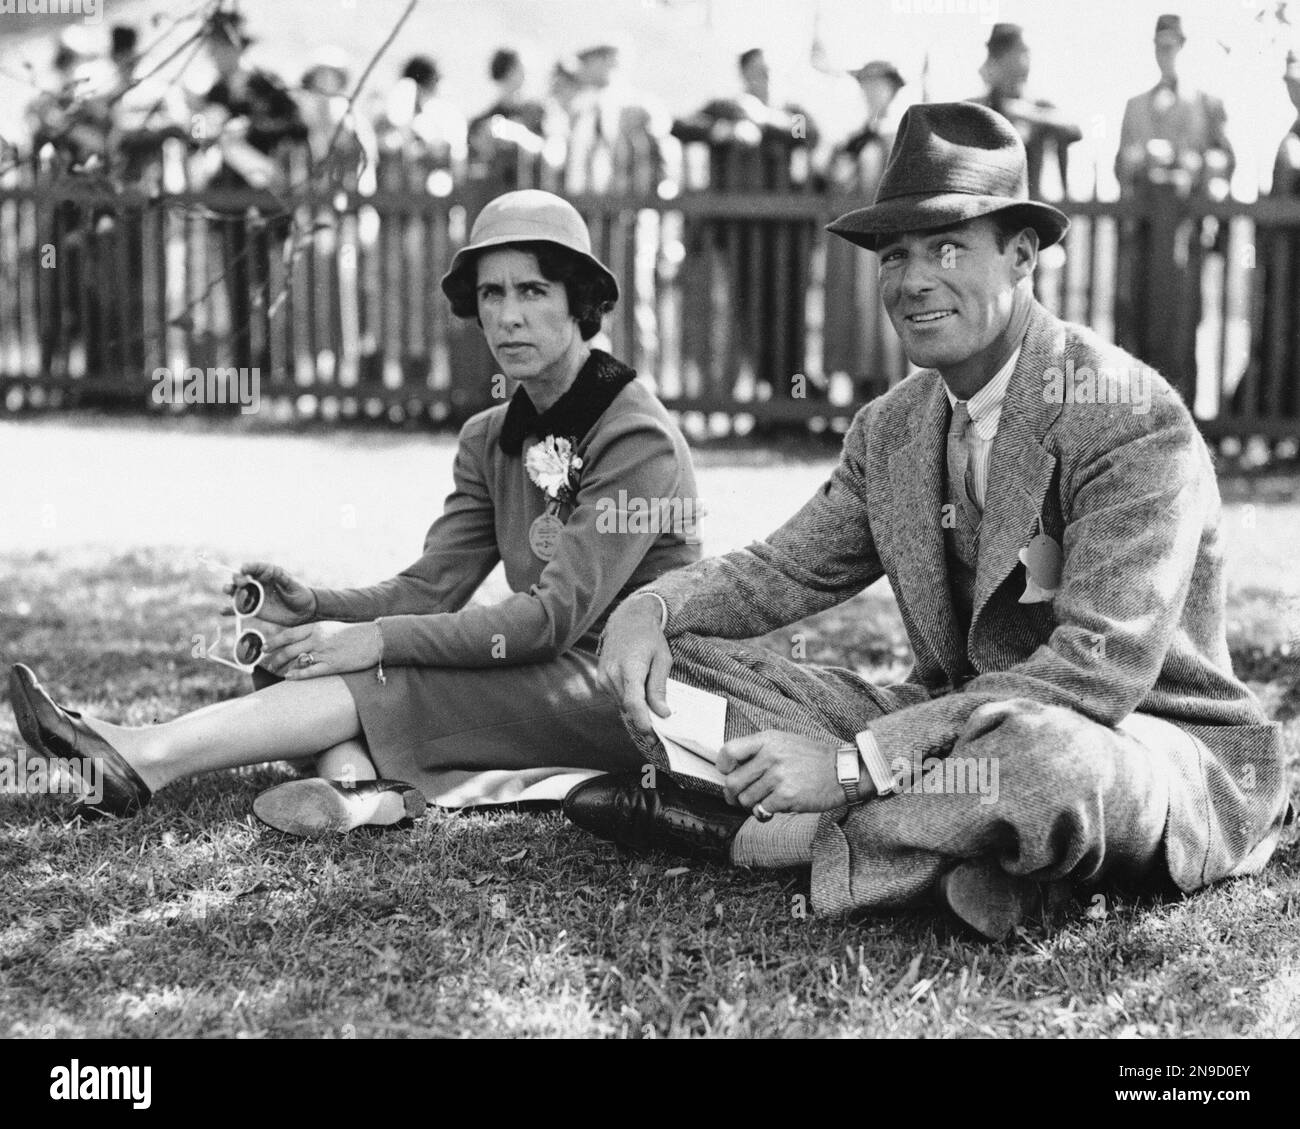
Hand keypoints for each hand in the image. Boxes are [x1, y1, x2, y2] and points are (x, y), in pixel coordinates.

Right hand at [222, 561, 316, 626]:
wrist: (304, 611)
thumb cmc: (301, 594)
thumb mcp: (293, 584)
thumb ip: (282, 578)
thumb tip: (271, 570)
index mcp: (268, 574)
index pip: (255, 568)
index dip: (249, 567)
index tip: (245, 569)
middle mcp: (258, 584)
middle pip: (242, 578)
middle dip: (238, 578)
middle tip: (240, 583)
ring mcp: (254, 597)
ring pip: (238, 592)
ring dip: (230, 590)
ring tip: (227, 590)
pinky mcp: (254, 610)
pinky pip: (239, 610)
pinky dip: (230, 610)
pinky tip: (223, 611)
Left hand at [259, 620, 381, 679]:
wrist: (375, 639)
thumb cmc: (354, 634)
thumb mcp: (331, 628)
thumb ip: (315, 633)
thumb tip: (298, 641)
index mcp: (317, 627)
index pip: (288, 634)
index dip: (273, 642)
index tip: (263, 648)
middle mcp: (318, 638)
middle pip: (288, 649)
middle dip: (275, 658)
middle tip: (268, 664)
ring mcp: (324, 652)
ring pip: (296, 660)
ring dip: (283, 667)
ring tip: (276, 672)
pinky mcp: (333, 665)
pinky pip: (310, 671)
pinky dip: (297, 675)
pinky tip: (289, 677)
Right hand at [597, 596, 672, 734]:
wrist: (627, 620)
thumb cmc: (649, 638)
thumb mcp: (662, 659)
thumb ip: (659, 687)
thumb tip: (662, 713)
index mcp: (630, 667)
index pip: (634, 702)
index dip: (643, 722)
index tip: (652, 736)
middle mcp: (612, 674)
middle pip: (628, 708)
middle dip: (644, 720)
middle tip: (658, 732)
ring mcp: (603, 677)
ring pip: (622, 705)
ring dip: (635, 710)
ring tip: (650, 708)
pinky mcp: (600, 680)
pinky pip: (616, 698)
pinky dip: (627, 701)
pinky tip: (636, 691)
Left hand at [716, 730, 846, 813]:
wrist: (843, 771)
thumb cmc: (812, 758)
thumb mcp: (784, 742)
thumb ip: (759, 751)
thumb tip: (730, 769)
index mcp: (768, 740)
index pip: (728, 751)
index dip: (723, 766)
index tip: (728, 773)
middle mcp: (771, 756)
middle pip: (732, 782)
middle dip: (732, 795)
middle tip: (739, 798)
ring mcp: (778, 776)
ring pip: (745, 799)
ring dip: (751, 805)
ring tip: (763, 801)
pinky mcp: (787, 796)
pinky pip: (761, 810)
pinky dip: (765, 813)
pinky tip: (774, 808)